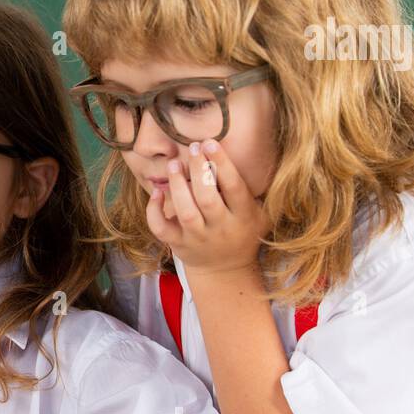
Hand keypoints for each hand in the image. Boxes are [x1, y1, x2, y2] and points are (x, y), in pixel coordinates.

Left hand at [147, 138, 269, 276]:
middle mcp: (221, 228)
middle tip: (192, 148)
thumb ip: (253, 190)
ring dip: (178, 186)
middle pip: (208, 198)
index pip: (234, 187)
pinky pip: (162, 229)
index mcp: (244, 216)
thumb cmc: (243, 233)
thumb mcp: (259, 214)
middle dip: (199, 170)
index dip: (223, 164)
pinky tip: (156, 192)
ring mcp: (198, 238)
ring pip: (186, 212)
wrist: (226, 271)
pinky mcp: (179, 245)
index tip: (210, 142)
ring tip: (174, 165)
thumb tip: (249, 151)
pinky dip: (154, 211)